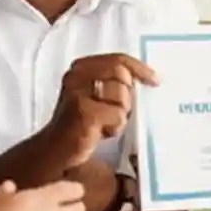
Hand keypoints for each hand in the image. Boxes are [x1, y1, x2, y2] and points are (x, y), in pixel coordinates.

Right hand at [46, 53, 158, 167]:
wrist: (54, 152)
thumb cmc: (80, 124)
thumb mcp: (97, 96)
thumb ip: (115, 82)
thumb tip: (148, 79)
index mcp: (80, 67)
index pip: (118, 59)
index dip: (139, 68)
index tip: (155, 80)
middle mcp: (76, 75)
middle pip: (123, 76)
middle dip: (125, 98)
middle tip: (110, 114)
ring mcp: (78, 93)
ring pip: (122, 96)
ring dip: (119, 115)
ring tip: (102, 124)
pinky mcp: (84, 112)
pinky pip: (118, 116)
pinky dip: (114, 128)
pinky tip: (98, 134)